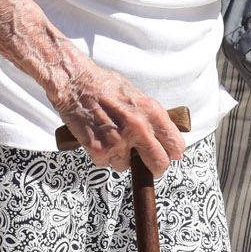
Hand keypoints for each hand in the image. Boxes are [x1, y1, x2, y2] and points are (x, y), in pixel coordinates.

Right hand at [48, 55, 186, 176]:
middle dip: (154, 168)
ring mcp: (119, 141)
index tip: (168, 154)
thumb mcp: (137, 96)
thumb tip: (164, 137)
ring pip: (127, 166)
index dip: (171, 152)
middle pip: (159, 164)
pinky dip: (102, 155)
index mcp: (151, 112)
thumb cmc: (104, 85)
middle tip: (148, 165)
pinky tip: (98, 137)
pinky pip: (106, 163)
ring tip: (111, 137)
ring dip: (121, 158)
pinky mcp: (99, 150)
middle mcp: (138, 127)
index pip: (175, 144)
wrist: (75, 83)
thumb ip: (151, 118)